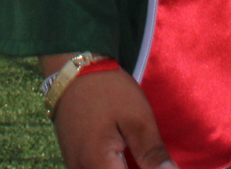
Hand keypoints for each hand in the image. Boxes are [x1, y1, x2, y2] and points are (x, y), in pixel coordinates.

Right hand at [49, 65, 174, 168]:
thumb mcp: (138, 119)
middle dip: (137, 168)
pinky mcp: (73, 160)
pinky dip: (112, 166)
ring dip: (123, 166)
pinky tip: (124, 158)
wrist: (73, 70)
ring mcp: (74, 166)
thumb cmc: (108, 91)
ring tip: (140, 158)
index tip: (157, 162)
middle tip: (151, 159)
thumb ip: (153, 154)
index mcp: (98, 166)